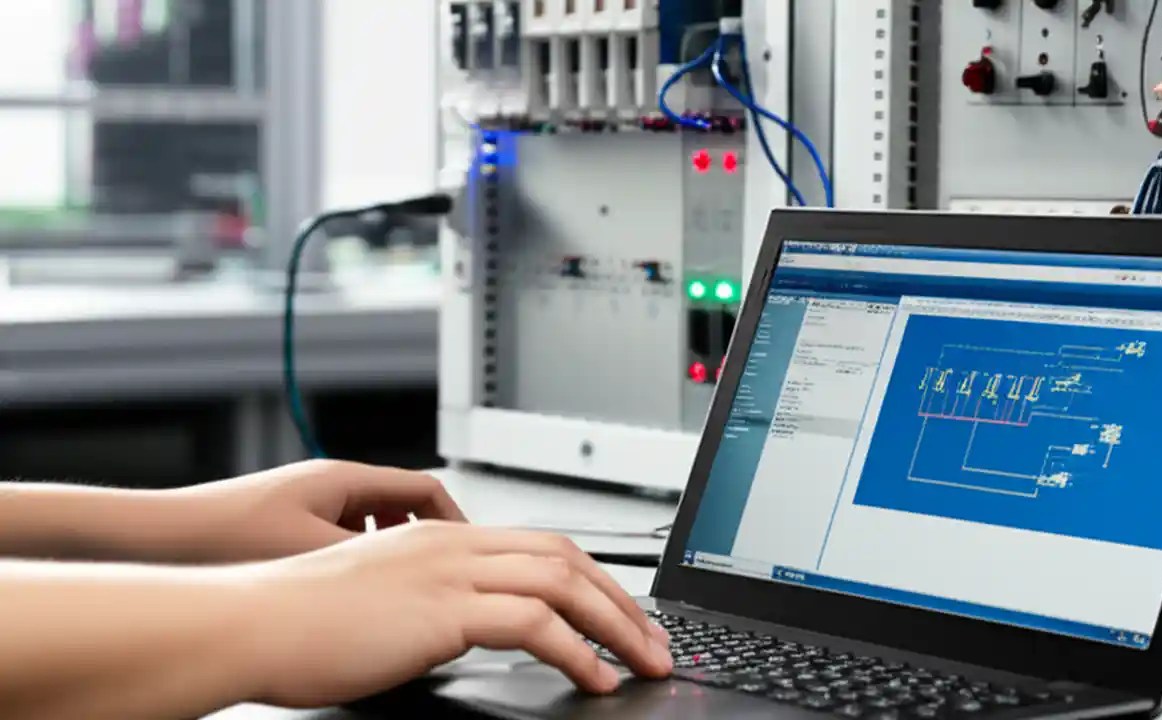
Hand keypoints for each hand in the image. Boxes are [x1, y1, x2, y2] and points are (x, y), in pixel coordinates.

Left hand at [178, 460, 466, 562]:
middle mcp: (330, 483)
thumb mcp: (317, 552)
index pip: (426, 488)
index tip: (467, 547)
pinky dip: (354, 559)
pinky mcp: (287, 520)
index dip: (456, 518)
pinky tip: (343, 589)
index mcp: (346, 479)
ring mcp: (309, 501)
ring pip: (370, 522)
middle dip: (423, 539)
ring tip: (390, 585)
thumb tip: (413, 575)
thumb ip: (371, 559)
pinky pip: (340, 535)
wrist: (168, 536)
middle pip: (401, 505)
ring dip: (387, 550)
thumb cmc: (229, 535)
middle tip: (437, 572)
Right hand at [245, 521, 672, 706]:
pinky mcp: (443, 610)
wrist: (250, 621)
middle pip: (567, 557)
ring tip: (645, 661)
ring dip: (617, 626)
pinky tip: (596, 678)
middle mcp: (453, 544)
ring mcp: (450, 572)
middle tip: (654, 639)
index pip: (540, 546)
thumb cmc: (297, 619)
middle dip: (621, 600)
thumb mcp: (380, 600)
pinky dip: (578, 652)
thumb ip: (431, 605)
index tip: (620, 612)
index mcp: (441, 538)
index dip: (592, 578)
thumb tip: (465, 629)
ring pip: (563, 584)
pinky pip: (535, 624)